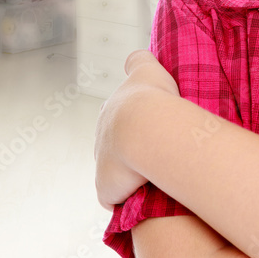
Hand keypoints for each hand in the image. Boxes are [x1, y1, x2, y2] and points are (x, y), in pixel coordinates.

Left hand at [94, 50, 180, 210]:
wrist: (146, 129)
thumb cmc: (152, 98)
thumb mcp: (147, 70)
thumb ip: (139, 60)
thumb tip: (136, 57)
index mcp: (111, 110)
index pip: (114, 116)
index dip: (126, 122)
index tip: (139, 126)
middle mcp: (102, 135)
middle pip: (112, 145)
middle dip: (128, 151)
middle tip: (156, 154)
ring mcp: (102, 163)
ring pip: (113, 172)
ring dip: (129, 176)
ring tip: (154, 179)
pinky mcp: (106, 187)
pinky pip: (113, 197)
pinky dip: (125, 199)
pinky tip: (143, 200)